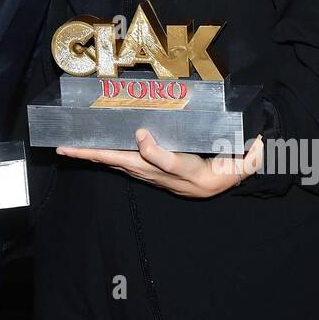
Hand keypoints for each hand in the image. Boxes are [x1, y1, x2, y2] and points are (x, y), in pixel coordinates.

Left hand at [57, 131, 264, 197]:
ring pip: (115, 161)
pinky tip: (84, 147)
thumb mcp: (236, 167)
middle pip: (121, 162)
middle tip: (65, 149)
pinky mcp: (143, 167)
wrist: (216, 187)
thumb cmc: (223, 172)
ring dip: (90, 155)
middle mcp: (158, 173)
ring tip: (66, 147)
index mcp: (181, 170)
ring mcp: (148, 171)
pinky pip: (117, 159)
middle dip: (94, 155)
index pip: (162, 162)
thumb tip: (252, 142)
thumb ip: (245, 158)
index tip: (142, 133)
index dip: (151, 150)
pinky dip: (99, 154)